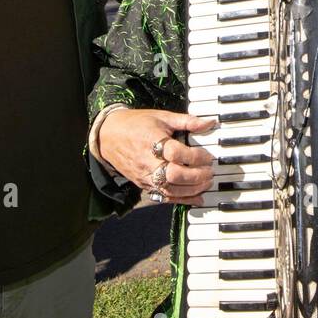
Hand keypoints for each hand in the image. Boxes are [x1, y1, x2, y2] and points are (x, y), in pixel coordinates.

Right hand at [93, 107, 216, 206]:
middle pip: (174, 175)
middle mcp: (148, 162)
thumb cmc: (137, 124)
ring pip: (170, 190)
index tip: (208, 156)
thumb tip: (209, 123)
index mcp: (153, 141)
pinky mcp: (143, 185)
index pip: (177, 153)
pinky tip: (196, 198)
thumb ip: (187, 121)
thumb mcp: (162, 116)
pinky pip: (163, 198)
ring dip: (192, 190)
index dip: (196, 156)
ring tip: (206, 183)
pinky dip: (181, 200)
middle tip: (210, 171)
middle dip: (196, 176)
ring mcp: (145, 176)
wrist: (108, 136)